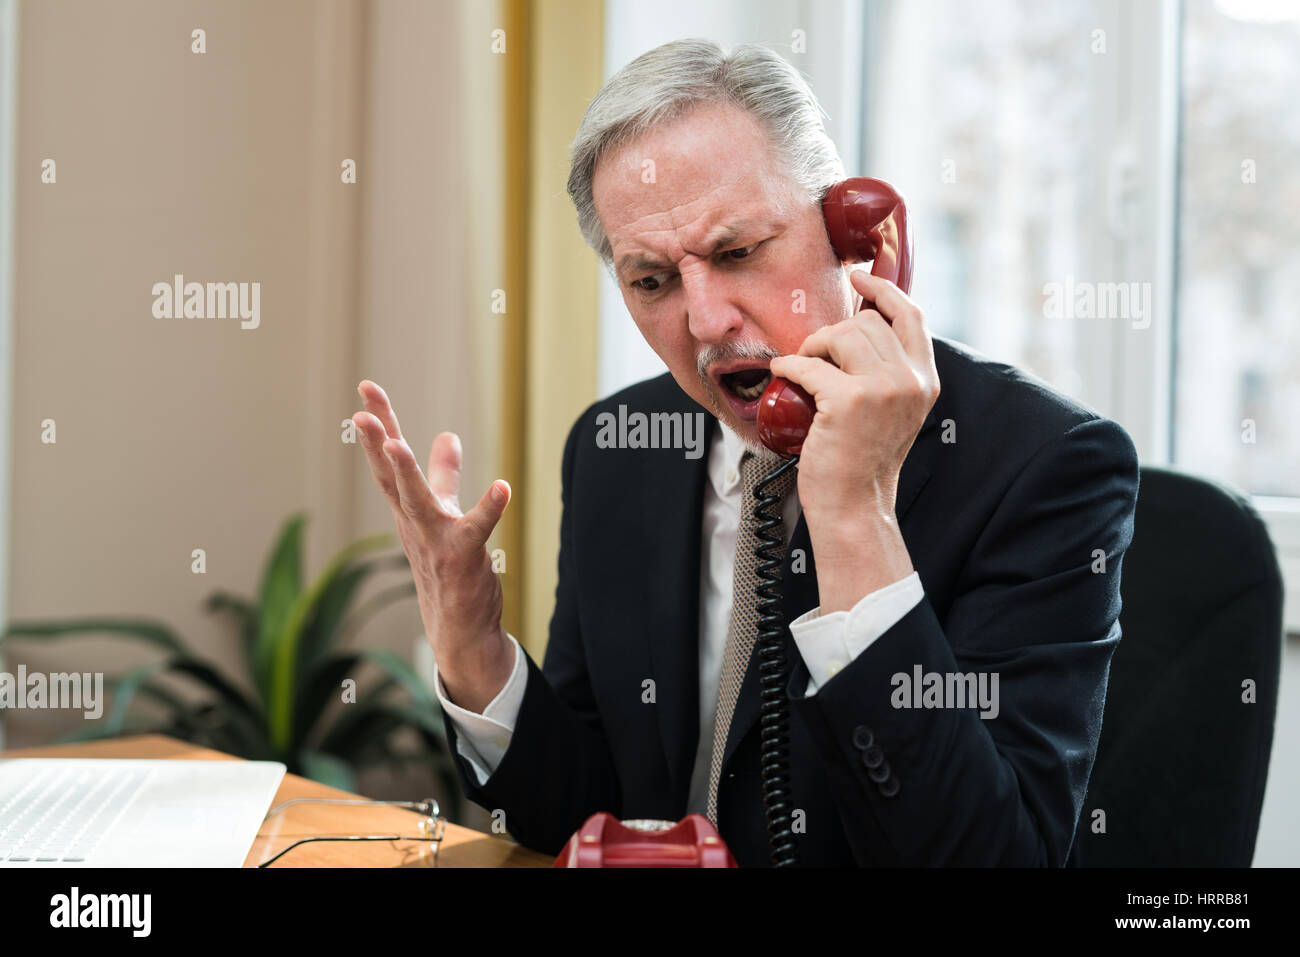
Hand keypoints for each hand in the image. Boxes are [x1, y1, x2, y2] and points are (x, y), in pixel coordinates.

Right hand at [353, 380, 513, 711]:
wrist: (458, 631)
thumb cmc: (448, 569)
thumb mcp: (443, 513)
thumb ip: (444, 473)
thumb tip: (446, 434)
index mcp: (408, 510)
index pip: (388, 461)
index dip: (380, 425)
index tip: (367, 389)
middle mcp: (415, 524)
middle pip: (392, 478)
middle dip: (378, 443)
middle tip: (363, 412)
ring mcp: (436, 542)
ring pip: (418, 503)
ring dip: (408, 474)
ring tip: (397, 445)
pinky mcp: (463, 559)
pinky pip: (477, 530)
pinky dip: (489, 508)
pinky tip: (502, 487)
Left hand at [767, 270, 938, 608]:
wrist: (854, 505)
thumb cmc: (862, 460)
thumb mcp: (892, 411)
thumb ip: (889, 372)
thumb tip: (861, 327)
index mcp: (925, 380)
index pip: (911, 315)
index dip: (883, 291)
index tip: (860, 280)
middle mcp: (911, 380)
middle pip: (866, 322)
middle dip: (833, 333)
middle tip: (815, 357)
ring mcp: (883, 389)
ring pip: (840, 334)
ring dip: (812, 346)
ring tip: (803, 369)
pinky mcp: (849, 401)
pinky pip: (808, 363)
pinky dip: (789, 366)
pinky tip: (783, 375)